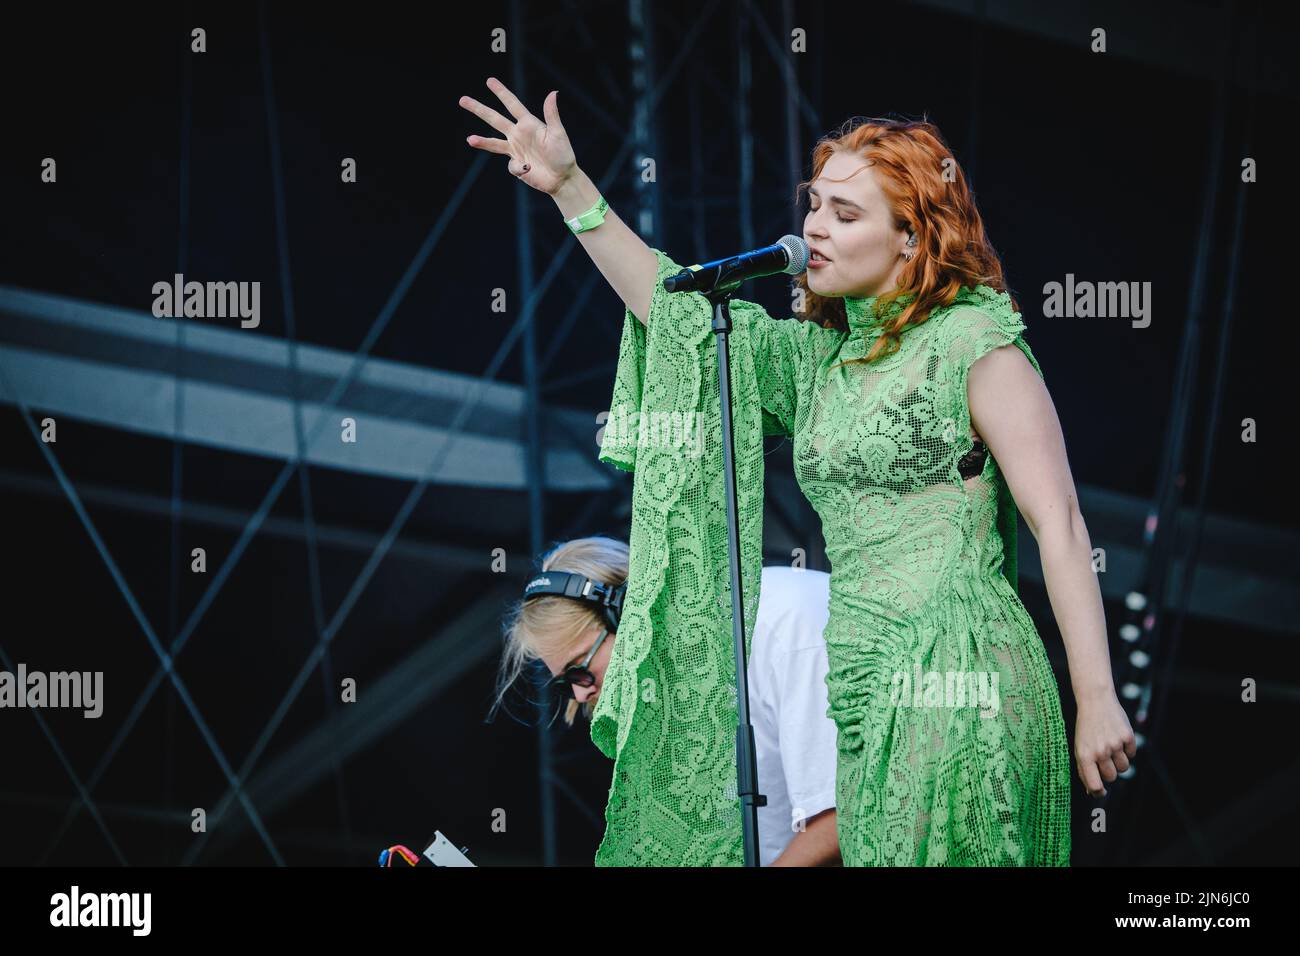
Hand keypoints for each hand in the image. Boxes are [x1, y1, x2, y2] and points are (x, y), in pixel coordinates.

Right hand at [459, 77, 576, 195]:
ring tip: (470, 139)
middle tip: (463, 99)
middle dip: (479, 109)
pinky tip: (530, 169)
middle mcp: (518, 135)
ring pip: (493, 142)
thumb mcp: (558, 134)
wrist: (563, 179)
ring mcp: (515, 150)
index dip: (501, 93)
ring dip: (481, 141)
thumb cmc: (564, 155)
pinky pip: (512, 166)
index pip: (512, 105)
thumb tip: (553, 93)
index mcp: (529, 124)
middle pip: (495, 119)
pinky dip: (520, 168)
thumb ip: (552, 115)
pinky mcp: (515, 166)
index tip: (490, 81)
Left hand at [1074, 693, 1136, 797]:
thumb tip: (1092, 792)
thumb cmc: (1086, 729)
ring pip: (1124, 767)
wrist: (1095, 701)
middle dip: (1109, 772)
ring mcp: (1115, 744)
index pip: (1094, 785)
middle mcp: (1100, 751)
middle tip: (1104, 759)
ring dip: (1119, 762)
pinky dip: (1127, 750)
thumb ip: (1084, 770)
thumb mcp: (1079, 747)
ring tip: (1111, 748)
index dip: (1098, 792)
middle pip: (1112, 777)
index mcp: (1085, 755)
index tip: (1101, 791)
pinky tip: (1117, 738)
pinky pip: (1132, 754)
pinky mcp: (1127, 736)